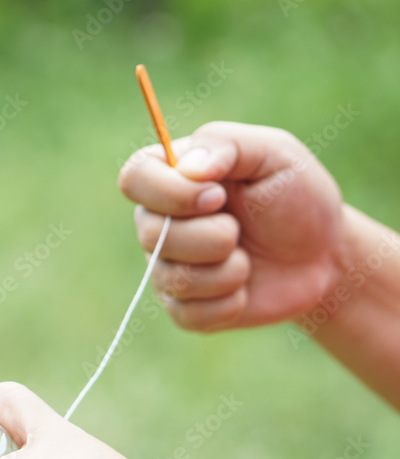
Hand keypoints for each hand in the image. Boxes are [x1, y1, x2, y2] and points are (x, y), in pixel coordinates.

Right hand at [118, 121, 346, 330]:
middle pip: (150, 233)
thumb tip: (187, 168)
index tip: (217, 196)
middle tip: (240, 232)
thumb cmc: (295, 196)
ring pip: (171, 278)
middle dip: (211, 236)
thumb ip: (227, 145)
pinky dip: (230, 303)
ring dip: (226, 271)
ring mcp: (168, 267)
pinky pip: (190, 314)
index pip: (134, 178)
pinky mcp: (185, 308)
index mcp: (171, 176)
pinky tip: (245, 288)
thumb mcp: (275, 153)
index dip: (169, 191)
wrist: (323, 254)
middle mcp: (158, 222)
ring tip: (248, 260)